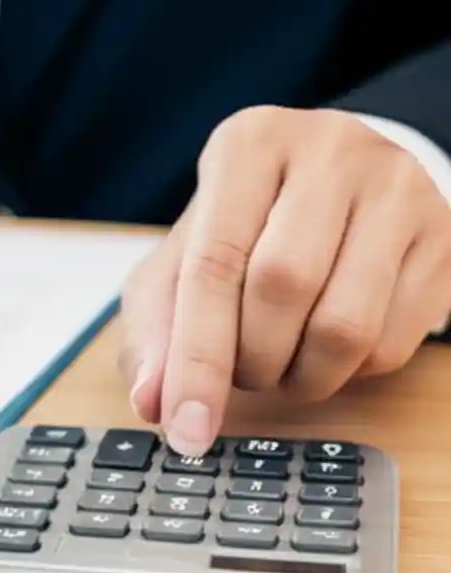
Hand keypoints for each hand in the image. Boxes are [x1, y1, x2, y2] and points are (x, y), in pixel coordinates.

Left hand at [120, 105, 450, 454]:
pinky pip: (393, 341)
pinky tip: (328, 349)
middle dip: (251, 360)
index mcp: (248, 145)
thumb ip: (155, 329)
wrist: (337, 182)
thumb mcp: (180, 261)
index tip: (185, 427)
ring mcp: (396, 189)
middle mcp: (327, 151)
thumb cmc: (245, 227)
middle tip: (241, 375)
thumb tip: (151, 400)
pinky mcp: (442, 235)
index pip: (214, 264)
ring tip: (280, 367)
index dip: (196, 359)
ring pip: (346, 324)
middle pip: (281, 287)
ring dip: (302, 376)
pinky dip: (349, 372)